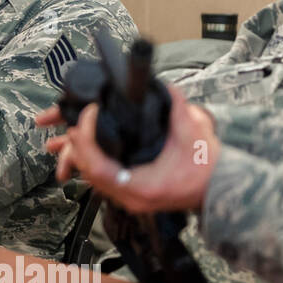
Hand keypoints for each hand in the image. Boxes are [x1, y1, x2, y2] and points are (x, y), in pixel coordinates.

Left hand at [36, 86, 220, 212]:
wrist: (221, 188)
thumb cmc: (208, 166)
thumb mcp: (195, 133)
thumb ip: (177, 108)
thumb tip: (163, 86)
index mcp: (142, 185)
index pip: (99, 167)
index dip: (86, 141)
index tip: (90, 115)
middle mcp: (130, 195)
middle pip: (89, 172)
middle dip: (75, 147)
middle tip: (70, 124)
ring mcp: (128, 196)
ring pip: (92, 177)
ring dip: (77, 155)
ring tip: (61, 140)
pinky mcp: (130, 192)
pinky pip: (101, 178)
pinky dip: (90, 162)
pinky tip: (82, 149)